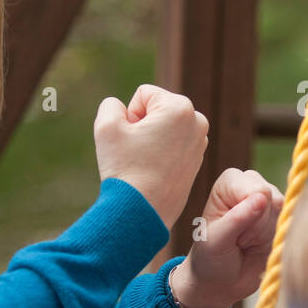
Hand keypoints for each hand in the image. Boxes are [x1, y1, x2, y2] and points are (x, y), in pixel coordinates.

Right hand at [93, 85, 207, 228]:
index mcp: (181, 107)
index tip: (132, 139)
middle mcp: (198, 121)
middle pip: (157, 109)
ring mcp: (200, 142)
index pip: (144, 95)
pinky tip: (155, 170)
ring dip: (151, 138)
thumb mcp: (106, 127)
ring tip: (147, 161)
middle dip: (143, 125)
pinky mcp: (197, 160)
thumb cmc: (125, 169)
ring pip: (164, 127)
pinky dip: (161, 153)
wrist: (142, 212)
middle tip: (139, 151)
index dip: (129, 115)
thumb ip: (111, 105)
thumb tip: (125, 110)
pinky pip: (171, 145)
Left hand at [170, 168, 283, 307]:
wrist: (222, 283)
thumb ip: (237, 218)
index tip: (231, 232)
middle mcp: (252, 185)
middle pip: (273, 200)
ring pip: (285, 214)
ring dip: (267, 236)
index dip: (248, 215)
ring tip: (249, 243)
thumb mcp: (216, 240)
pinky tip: (263, 246)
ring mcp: (271, 202)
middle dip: (258, 227)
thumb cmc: (210, 259)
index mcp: (231, 182)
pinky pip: (293, 226)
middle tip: (240, 240)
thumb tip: (262, 197)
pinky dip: (279, 241)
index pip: (256, 189)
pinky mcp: (283, 218)